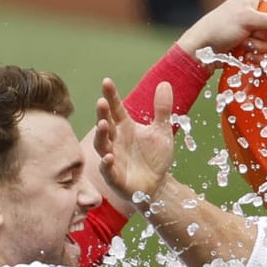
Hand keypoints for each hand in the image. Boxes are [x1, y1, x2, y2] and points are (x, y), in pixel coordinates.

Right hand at [95, 78, 175, 205]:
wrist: (158, 185)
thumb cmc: (155, 157)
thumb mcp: (162, 131)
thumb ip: (162, 109)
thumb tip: (165, 83)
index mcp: (125, 127)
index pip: (116, 109)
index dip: (111, 96)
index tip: (107, 81)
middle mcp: (115, 140)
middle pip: (106, 124)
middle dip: (102, 114)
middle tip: (101, 101)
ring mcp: (112, 158)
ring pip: (102, 144)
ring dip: (101, 135)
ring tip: (103, 124)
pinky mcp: (114, 176)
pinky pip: (108, 169)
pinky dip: (106, 163)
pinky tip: (108, 156)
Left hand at [177, 0, 266, 59]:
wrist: (202, 49)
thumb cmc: (219, 27)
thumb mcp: (248, 20)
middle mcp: (256, 11)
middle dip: (265, 36)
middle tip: (251, 34)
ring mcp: (253, 29)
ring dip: (259, 47)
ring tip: (244, 44)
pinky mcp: (251, 43)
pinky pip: (264, 52)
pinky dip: (256, 56)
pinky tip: (245, 55)